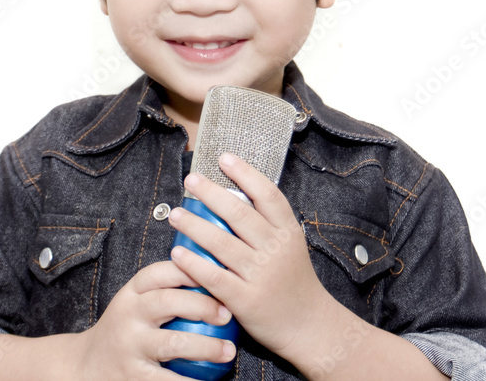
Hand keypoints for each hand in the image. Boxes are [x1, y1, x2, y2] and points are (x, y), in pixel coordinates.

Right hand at [72, 260, 235, 379]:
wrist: (84, 368)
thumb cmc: (122, 331)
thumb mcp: (132, 304)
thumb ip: (160, 291)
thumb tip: (211, 274)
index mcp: (130, 294)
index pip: (158, 273)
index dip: (188, 269)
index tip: (216, 273)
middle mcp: (128, 316)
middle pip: (168, 302)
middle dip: (203, 305)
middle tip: (227, 314)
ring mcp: (130, 347)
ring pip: (173, 343)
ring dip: (207, 346)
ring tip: (228, 350)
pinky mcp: (134, 377)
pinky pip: (168, 380)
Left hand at [167, 153, 335, 361]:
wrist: (309, 326)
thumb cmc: (294, 283)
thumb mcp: (291, 246)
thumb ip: (267, 224)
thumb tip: (231, 197)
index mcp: (288, 232)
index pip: (267, 194)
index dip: (245, 173)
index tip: (224, 158)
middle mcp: (275, 249)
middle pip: (239, 214)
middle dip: (211, 193)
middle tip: (190, 180)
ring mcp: (260, 275)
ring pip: (221, 243)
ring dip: (194, 225)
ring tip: (176, 214)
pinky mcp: (246, 300)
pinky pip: (214, 277)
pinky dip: (194, 263)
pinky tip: (177, 252)